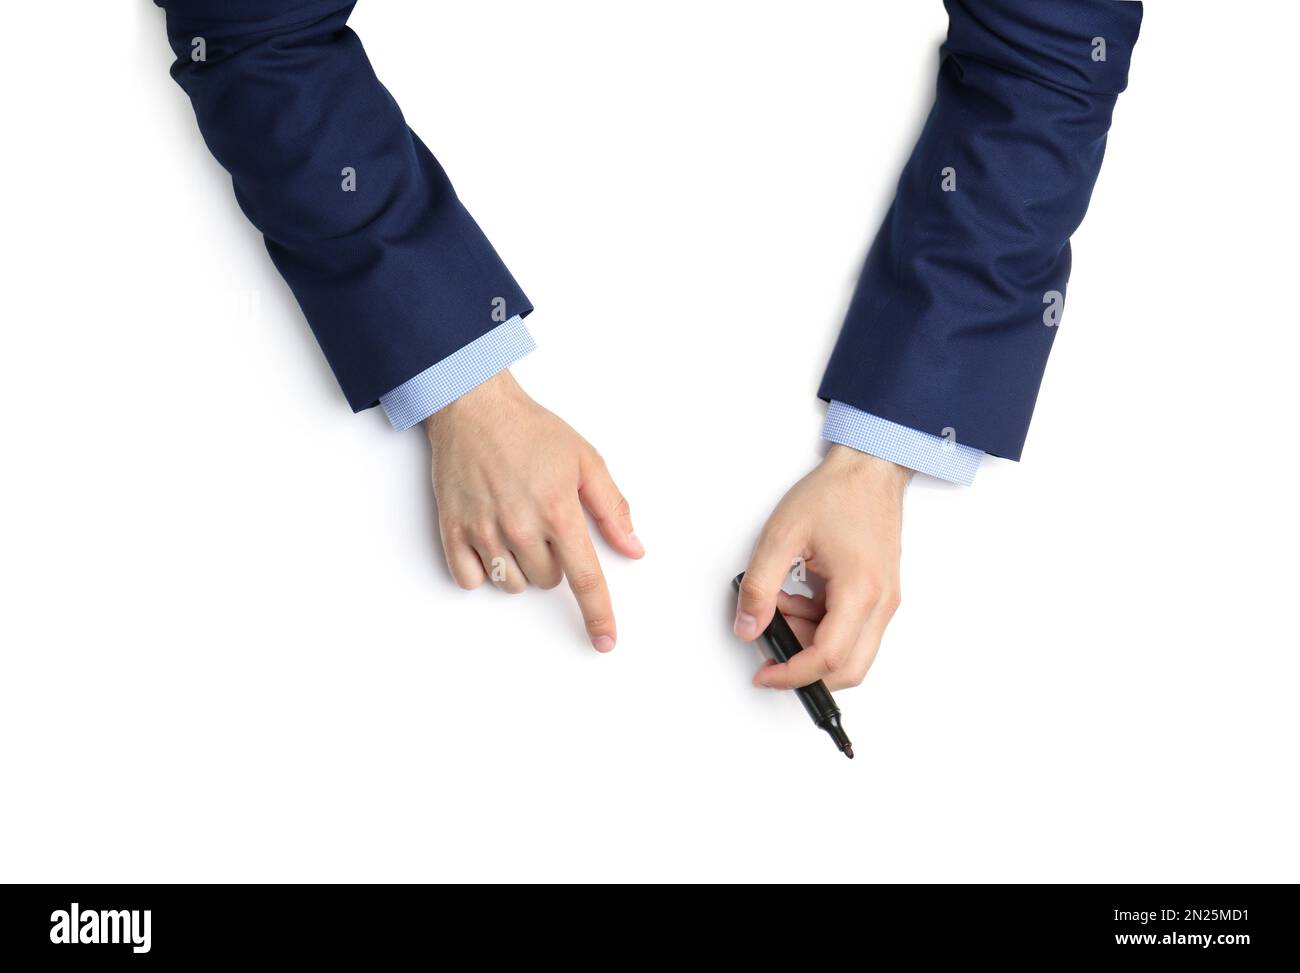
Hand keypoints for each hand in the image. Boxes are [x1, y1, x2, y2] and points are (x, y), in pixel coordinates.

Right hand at [424, 370, 643, 650]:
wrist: (474, 407)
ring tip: (516, 526)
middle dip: (554, 560)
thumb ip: (612, 509)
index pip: (585, 579)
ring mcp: (483, 530)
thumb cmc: (531, 431)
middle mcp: (520, 526)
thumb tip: (633, 549)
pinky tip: (489, 541)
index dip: (598, 614)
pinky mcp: (452, 530)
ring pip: (512, 584)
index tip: (605, 640)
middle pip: (548, 581)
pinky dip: (482, 571)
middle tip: (544, 520)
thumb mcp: (586, 460)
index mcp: (559, 510)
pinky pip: (470, 580)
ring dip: (520, 567)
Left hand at [734, 445, 909, 689]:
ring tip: (782, 600)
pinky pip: (854, 631)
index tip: (765, 674)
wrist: (870, 468)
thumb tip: (748, 627)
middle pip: (849, 669)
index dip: (792, 674)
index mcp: (860, 591)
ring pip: (851, 652)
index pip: (828, 658)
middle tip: (771, 649)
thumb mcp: (782, 535)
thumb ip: (760, 586)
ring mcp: (886, 600)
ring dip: (811, 641)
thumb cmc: (836, 493)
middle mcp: (882, 603)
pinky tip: (800, 596)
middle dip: (805, 668)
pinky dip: (822, 626)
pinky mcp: (881, 595)